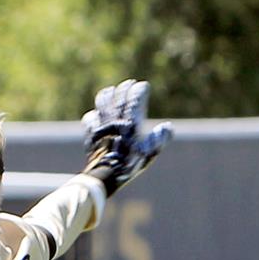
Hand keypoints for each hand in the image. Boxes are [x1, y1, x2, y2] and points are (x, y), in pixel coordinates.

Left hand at [82, 79, 173, 195]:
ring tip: (111, 92)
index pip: (136, 95)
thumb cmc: (130, 163)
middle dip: (125, 88)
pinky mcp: (92, 133)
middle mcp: (116, 117)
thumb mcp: (151, 152)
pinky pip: (91, 118)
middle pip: (119, 94)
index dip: (141, 89)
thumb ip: (161, 138)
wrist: (106, 174)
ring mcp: (102, 123)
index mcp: (132, 119)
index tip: (143, 87)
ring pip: (103, 101)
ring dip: (108, 95)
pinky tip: (96, 116)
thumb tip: (167, 127)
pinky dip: (95, 114)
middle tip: (129, 85)